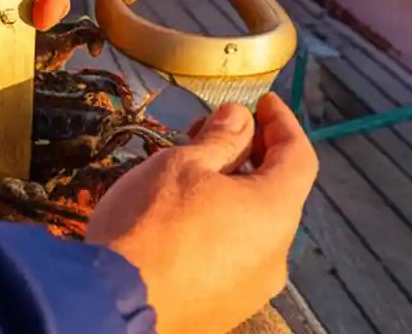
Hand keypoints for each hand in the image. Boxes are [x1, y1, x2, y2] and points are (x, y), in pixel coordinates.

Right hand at [86, 95, 317, 333]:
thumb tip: (241, 119)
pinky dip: (220, 227)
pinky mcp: (225, 310)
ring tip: (188, 173)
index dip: (283, 123)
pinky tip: (183, 218)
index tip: (263, 102)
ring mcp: (252, 288)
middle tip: (211, 132)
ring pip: (253, 227)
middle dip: (250, 155)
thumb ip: (222, 138)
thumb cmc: (150, 225)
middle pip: (276, 192)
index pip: (299, 156)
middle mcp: (276, 255)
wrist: (112, 307)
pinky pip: (232, 258)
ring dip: (232, 192)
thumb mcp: (183, 165)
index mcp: (275, 212)